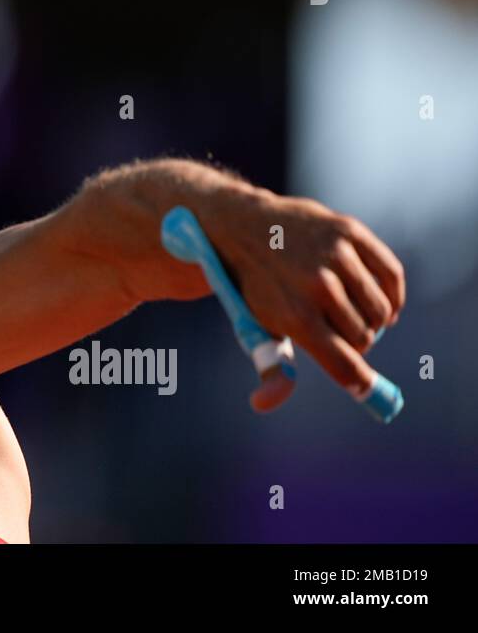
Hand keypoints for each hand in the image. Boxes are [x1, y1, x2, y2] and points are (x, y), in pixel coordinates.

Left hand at [201, 190, 405, 397]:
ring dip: (373, 320)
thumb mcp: (255, 327)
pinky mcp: (349, 231)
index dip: (359, 382)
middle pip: (365, 339)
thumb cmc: (255, 286)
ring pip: (381, 311)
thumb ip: (270, 368)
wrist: (241, 227)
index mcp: (294, 316)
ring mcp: (335, 256)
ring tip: (354, 315)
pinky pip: (392, 275)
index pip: (345, 365)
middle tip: (338, 333)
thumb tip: (262, 405)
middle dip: (355, 342)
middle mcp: (317, 286)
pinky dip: (392, 294)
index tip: (362, 387)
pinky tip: (381, 300)